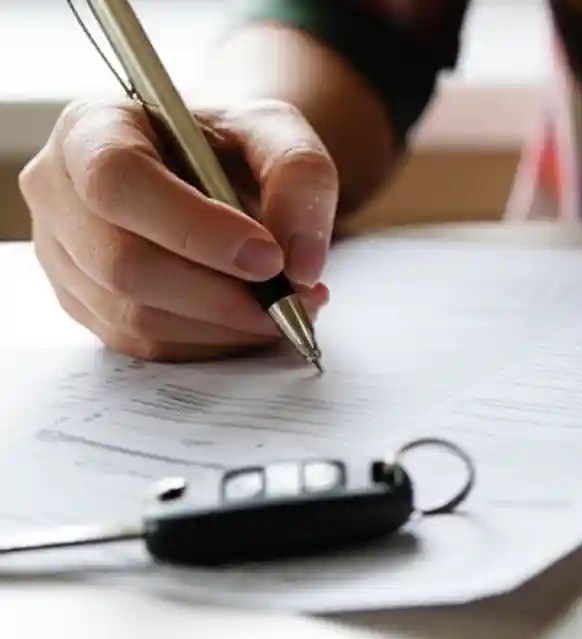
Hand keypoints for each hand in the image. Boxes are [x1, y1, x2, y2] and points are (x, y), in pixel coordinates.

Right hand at [18, 98, 336, 361]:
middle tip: (294, 297)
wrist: (212, 167)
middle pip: (122, 264)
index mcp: (92, 129)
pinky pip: (145, 345)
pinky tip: (254, 320)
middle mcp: (59, 192)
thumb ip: (300, 177)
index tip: (268, 258)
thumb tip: (301, 264)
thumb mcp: (277, 131)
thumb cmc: (233, 143)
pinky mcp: (86, 306)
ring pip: (134, 316)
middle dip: (220, 294)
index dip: (193, 228)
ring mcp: (63, 256)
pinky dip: (212, 342)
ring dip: (224, 325)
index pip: (117, 181)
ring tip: (288, 306)